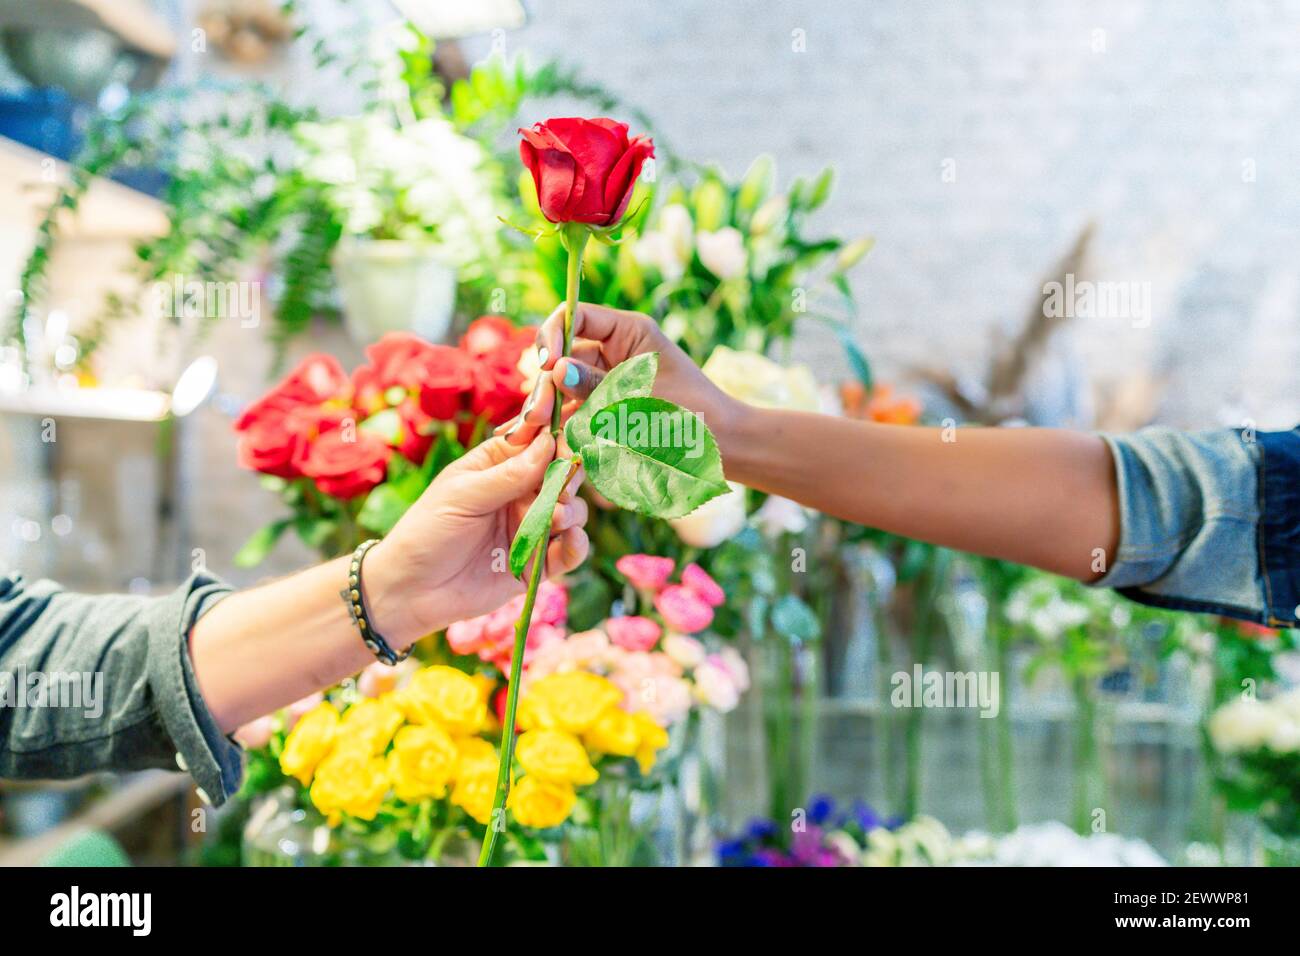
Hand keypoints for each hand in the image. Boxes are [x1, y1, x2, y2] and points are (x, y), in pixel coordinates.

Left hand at [363, 432, 586, 646]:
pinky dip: (577, 544)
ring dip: (572, 510)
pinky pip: (569, 551)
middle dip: (570, 475)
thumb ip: (509, 474)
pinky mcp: (538, 562)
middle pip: (563, 473)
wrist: (411, 590)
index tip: (568, 438)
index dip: (558, 434)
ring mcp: (531, 526)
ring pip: (572, 510)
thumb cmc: (427, 531)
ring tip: (556, 517)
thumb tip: (549, 442)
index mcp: (500, 464)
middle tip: (564, 485)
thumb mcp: (463, 495)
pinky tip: (572, 539)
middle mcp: (522, 492)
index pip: (538, 439)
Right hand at [495, 303, 739, 452]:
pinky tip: (547, 450)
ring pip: (563, 391)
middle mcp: (614, 352)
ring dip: (548, 413)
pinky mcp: (607, 413)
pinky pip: (576, 415)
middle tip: (535, 418)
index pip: (575, 317)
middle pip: (562, 357)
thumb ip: (598, 385)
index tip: (544, 366)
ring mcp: (608, 383)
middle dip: (545, 386)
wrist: (727, 449)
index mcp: (628, 332)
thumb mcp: (643, 398)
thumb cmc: (695, 416)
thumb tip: (555, 369)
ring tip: (531, 438)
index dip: (551, 336)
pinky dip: (562, 431)